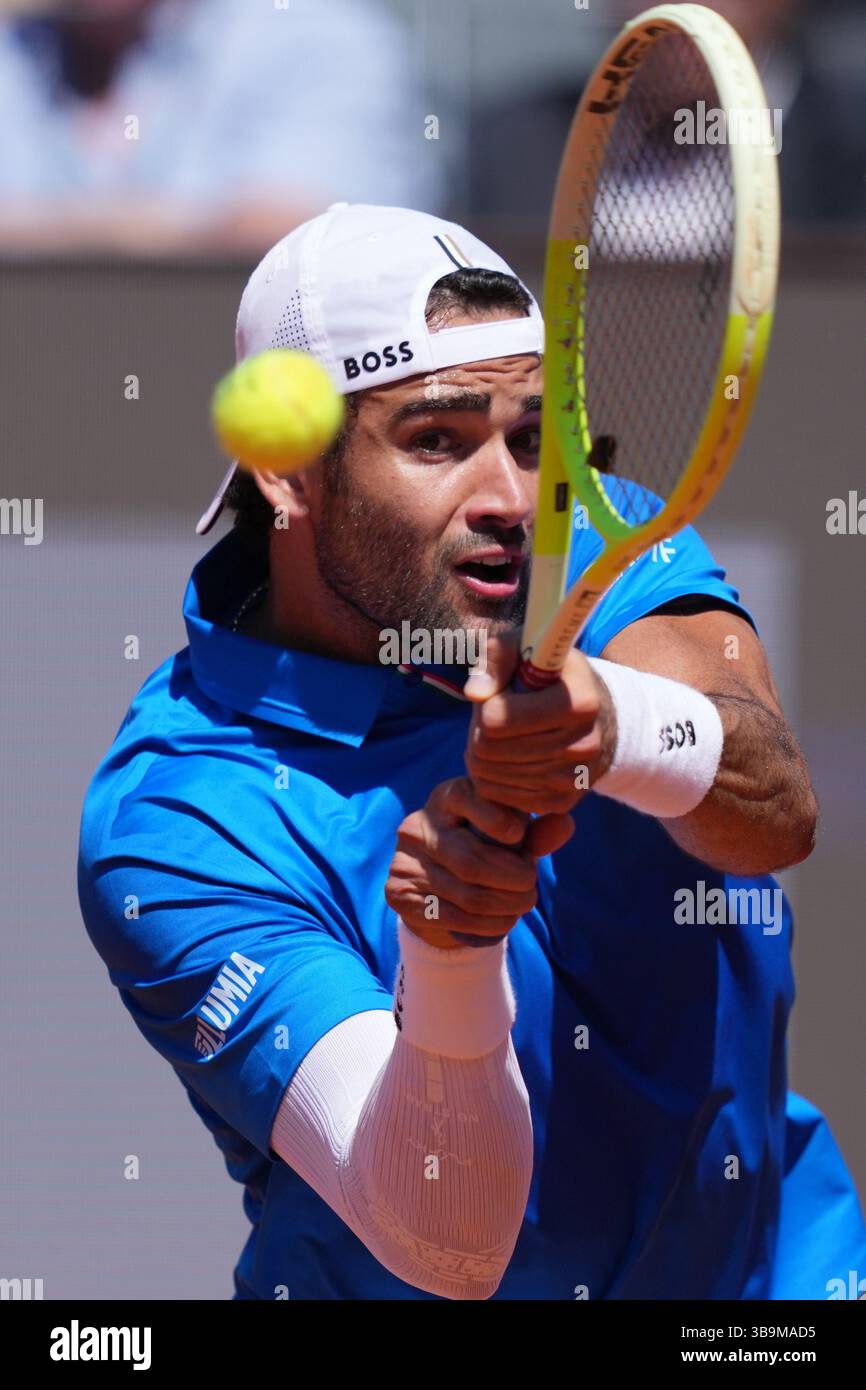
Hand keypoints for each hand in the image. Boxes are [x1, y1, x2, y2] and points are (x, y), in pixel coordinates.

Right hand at [385, 776, 573, 949]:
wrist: (435, 886)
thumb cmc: (482, 849)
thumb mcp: (508, 837)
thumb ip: (534, 832)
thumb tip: (566, 824)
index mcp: (445, 798)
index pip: (465, 797)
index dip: (494, 816)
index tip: (517, 835)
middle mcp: (417, 826)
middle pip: (470, 860)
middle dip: (512, 879)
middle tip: (531, 886)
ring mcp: (404, 862)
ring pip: (467, 895)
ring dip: (506, 906)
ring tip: (523, 905)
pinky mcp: (399, 894)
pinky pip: (453, 917)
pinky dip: (488, 924)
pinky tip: (503, 920)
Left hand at [463, 632, 616, 823]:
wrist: (599, 717)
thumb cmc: (554, 676)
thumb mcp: (529, 647)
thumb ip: (497, 657)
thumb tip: (474, 693)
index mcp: (579, 703)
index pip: (495, 719)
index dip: (486, 704)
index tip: (500, 694)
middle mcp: (583, 746)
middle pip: (487, 749)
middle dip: (478, 730)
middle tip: (492, 716)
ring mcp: (572, 779)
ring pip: (487, 775)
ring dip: (481, 753)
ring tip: (500, 734)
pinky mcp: (560, 802)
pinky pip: (497, 796)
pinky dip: (491, 776)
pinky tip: (506, 756)